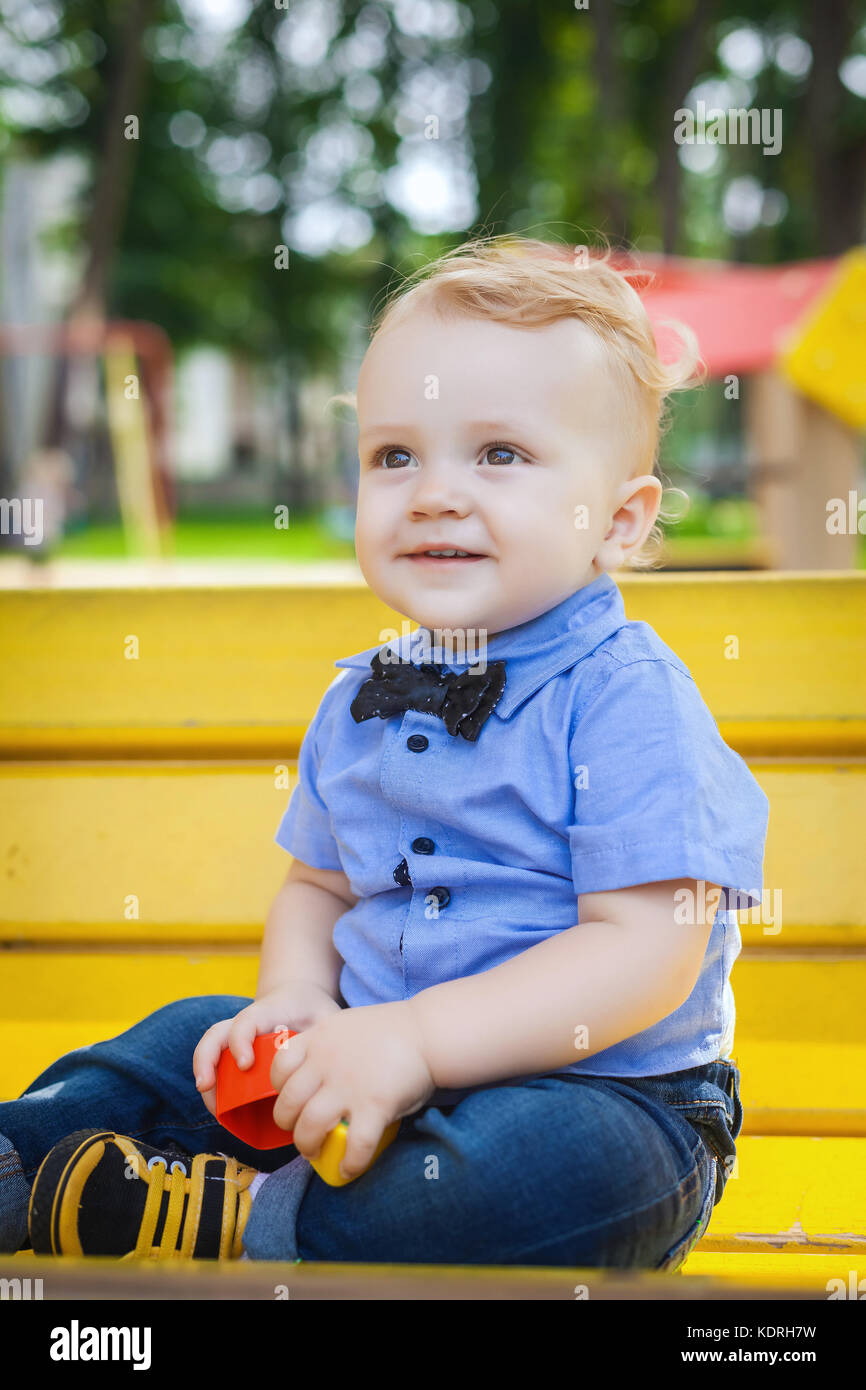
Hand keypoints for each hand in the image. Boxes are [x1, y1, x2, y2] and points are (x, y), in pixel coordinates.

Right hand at [192, 982, 342, 1119]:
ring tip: (213, 1108)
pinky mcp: (236, 1050)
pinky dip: (214, 1086)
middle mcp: (248, 1023)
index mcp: (270, 1011)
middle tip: (207, 1086)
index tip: (245, 1065)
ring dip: (205, 1075)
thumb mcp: (325, 1017)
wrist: (299, 997)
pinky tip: (220, 1110)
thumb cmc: (313, 1011)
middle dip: (207, 1059)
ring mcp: (238, 1036)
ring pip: (212, 1048)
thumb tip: (340, 1069)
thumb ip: (332, 1035)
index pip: (247, 1020)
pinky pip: (216, 1063)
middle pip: (217, 1033)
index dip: (240, 1041)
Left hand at [270, 1002, 435, 1180]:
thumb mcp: (347, 1026)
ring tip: (315, 1154)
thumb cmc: (393, 1030)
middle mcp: (326, 1062)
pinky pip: (355, 1145)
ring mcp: (348, 1085)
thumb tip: (316, 1081)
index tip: (292, 1099)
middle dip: (288, 1125)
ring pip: (309, 1127)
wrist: (428, 1031)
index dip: (279, 1088)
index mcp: (318, 1039)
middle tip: (301, 1132)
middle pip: (287, 1104)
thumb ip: (328, 1049)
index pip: (279, 1067)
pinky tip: (349, 1169)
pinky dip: (350, 1163)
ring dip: (308, 1146)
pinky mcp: (374, 1105)